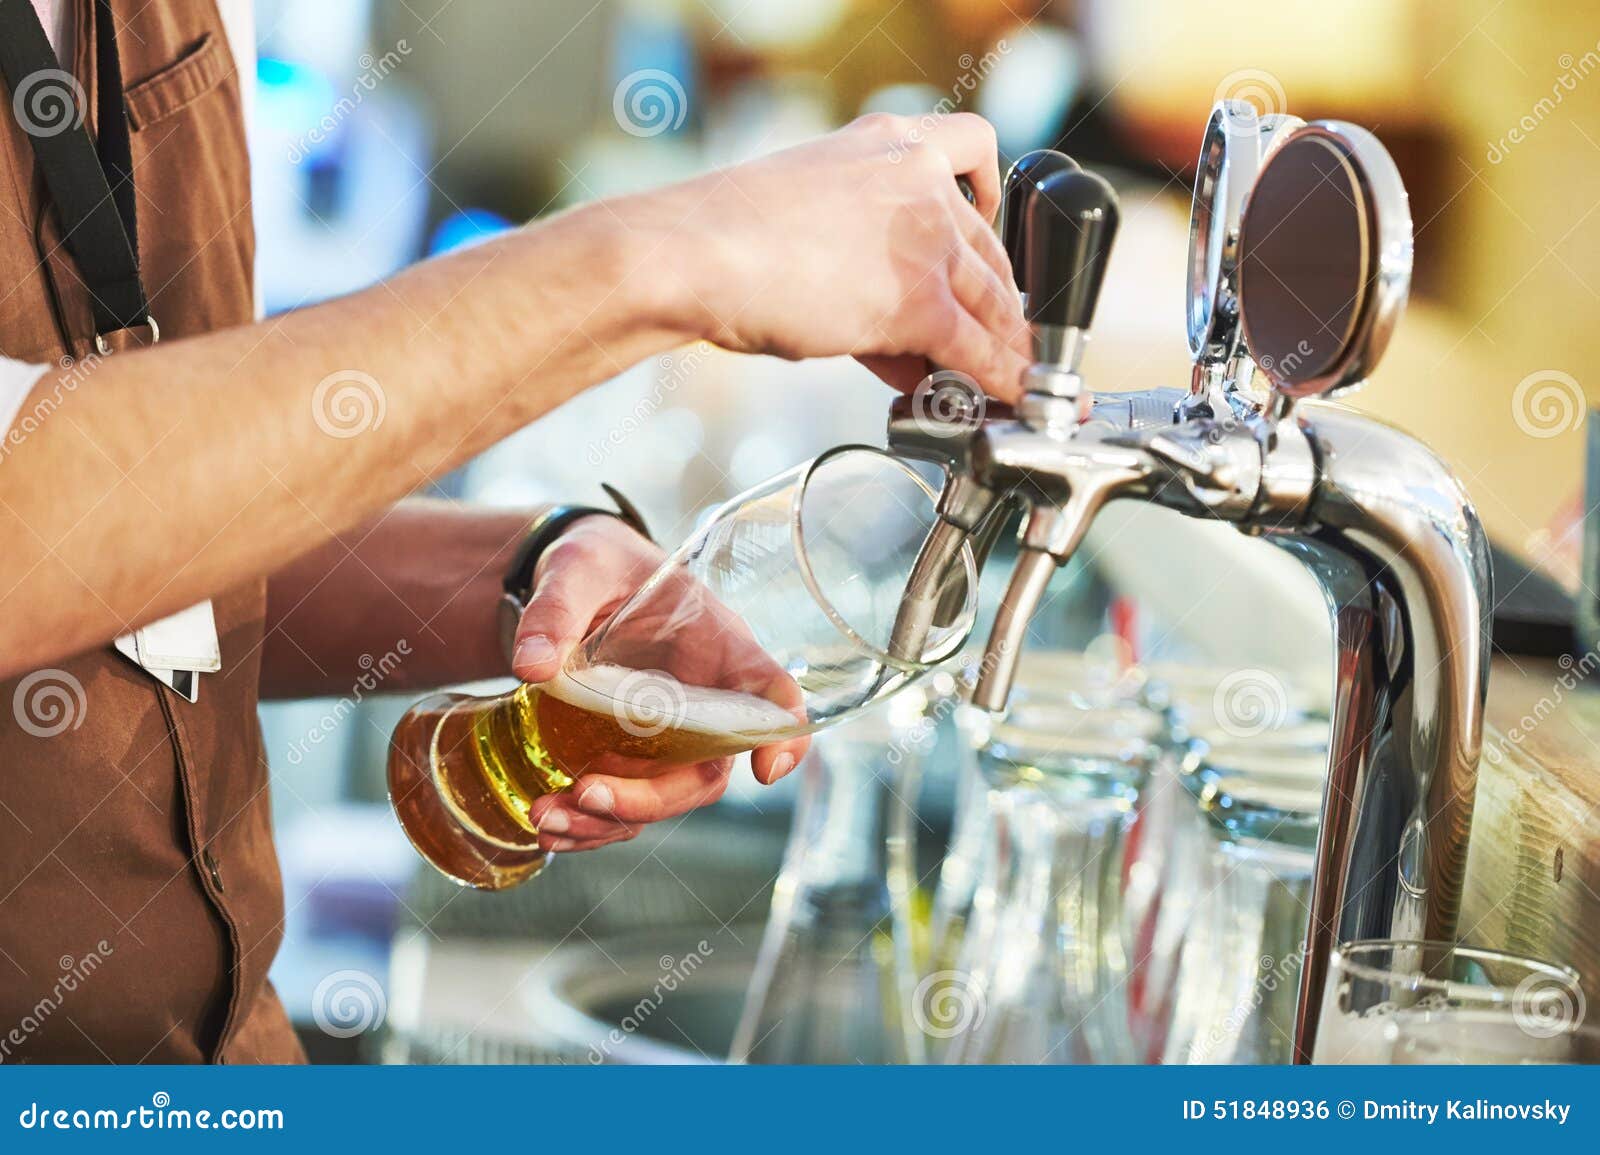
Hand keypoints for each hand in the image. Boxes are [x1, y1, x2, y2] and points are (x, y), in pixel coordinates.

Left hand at [509, 516, 807, 851]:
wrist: (572, 582)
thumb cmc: (597, 563)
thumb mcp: (577, 568)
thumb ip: (557, 608)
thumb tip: (531, 665)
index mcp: (716, 644)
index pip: (769, 692)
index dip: (782, 733)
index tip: (767, 769)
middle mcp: (704, 700)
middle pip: (709, 769)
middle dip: (654, 798)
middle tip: (587, 795)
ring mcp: (670, 735)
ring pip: (666, 798)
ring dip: (613, 821)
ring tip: (548, 819)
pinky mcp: (632, 754)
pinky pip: (627, 804)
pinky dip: (590, 826)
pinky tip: (548, 827)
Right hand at [621, 112, 1029, 399]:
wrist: (693, 253)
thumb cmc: (724, 233)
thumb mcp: (812, 213)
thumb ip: (862, 252)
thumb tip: (886, 318)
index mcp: (890, 141)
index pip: (974, 155)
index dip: (990, 209)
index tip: (989, 234)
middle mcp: (920, 181)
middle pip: (989, 248)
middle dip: (995, 301)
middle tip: (994, 336)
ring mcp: (925, 240)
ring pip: (994, 302)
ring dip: (1007, 347)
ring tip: (1008, 377)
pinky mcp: (919, 302)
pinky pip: (977, 348)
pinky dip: (998, 378)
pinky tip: (1003, 395)